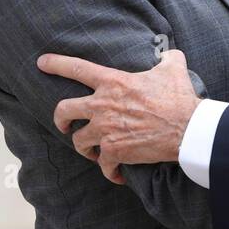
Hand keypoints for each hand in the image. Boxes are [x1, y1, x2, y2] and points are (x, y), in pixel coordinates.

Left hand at [37, 49, 201, 184]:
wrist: (186, 128)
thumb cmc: (179, 97)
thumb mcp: (173, 68)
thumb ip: (167, 58)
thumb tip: (169, 53)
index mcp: (112, 82)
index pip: (78, 68)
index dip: (56, 64)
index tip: (42, 62)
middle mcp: (102, 105)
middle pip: (63, 110)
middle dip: (60, 119)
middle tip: (65, 125)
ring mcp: (105, 130)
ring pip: (78, 141)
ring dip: (86, 148)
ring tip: (95, 153)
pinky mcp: (114, 151)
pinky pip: (103, 166)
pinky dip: (110, 172)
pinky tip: (118, 175)